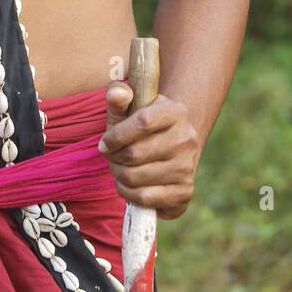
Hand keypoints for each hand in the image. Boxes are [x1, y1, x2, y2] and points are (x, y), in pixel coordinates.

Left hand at [98, 81, 198, 220]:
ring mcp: (187, 167)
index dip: (116, 135)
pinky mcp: (184, 192)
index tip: (104, 143)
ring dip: (118, 175)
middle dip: (113, 158)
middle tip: (111, 157)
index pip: (142, 123)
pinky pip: (145, 198)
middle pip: (134, 154)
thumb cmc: (143, 124)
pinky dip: (128, 194)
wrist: (172, 146)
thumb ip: (118, 95)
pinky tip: (128, 185)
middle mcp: (187, 139)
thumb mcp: (131, 106)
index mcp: (176, 111)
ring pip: (135, 178)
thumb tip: (117, 93)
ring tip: (118, 168)